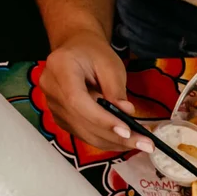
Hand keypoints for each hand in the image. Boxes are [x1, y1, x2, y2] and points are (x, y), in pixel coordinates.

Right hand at [38, 28, 145, 152]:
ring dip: (113, 142)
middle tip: (146, 144)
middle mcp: (50, 89)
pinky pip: (83, 134)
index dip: (101, 120)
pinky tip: (125, 141)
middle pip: (81, 121)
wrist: (77, 51)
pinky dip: (105, 140)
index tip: (127, 131)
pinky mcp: (60, 117)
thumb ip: (117, 89)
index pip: (77, 101)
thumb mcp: (110, 65)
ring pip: (83, 133)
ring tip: (141, 144)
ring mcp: (52, 105)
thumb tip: (127, 112)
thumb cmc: (94, 54)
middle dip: (115, 136)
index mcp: (60, 68)